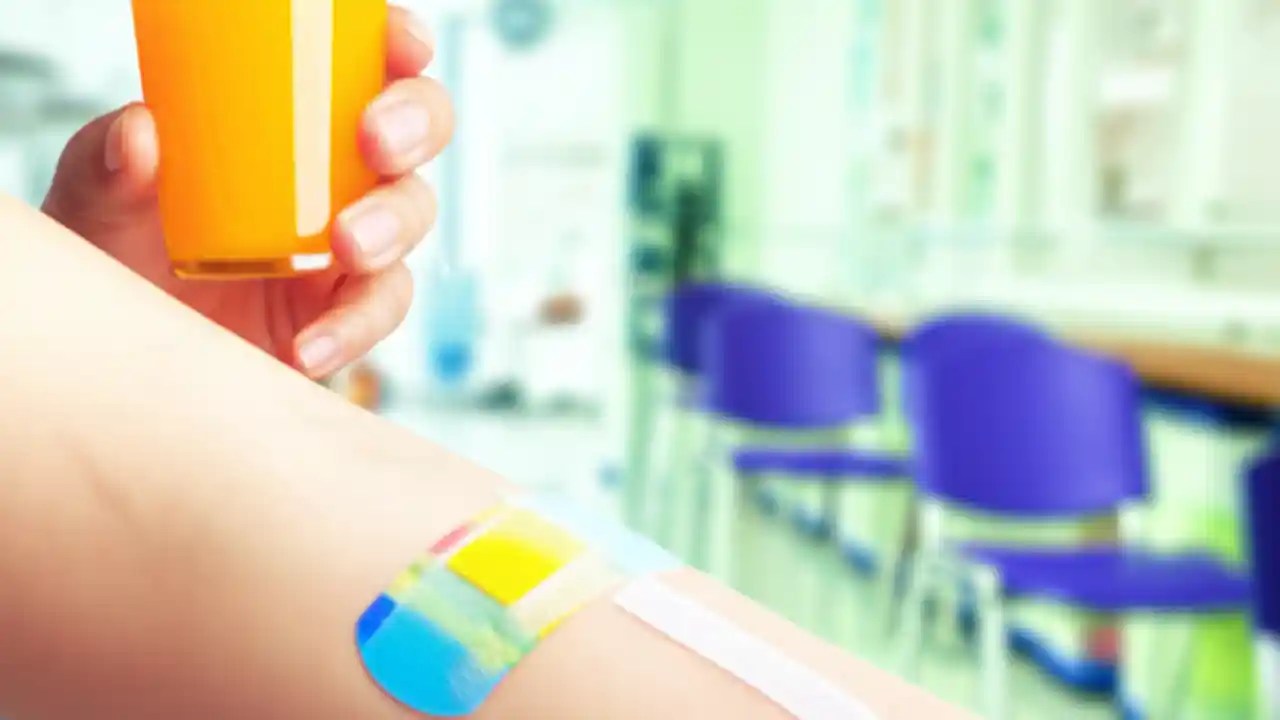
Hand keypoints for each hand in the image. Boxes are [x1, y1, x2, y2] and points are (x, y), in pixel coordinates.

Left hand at [42, 6, 452, 378]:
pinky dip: (355, 327)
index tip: (402, 46)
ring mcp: (350, 242)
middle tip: (377, 145)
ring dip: (394, 225)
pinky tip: (309, 347)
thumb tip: (141, 133)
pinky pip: (379, 309)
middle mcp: (334, 171)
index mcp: (290, 119)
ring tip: (350, 247)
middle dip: (416, 127)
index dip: (400, 46)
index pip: (363, 66)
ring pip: (412, 215)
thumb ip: (106, 165)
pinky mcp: (347, 311)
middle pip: (418, 130)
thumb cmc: (118, 256)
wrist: (122, 355)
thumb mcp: (97, 203)